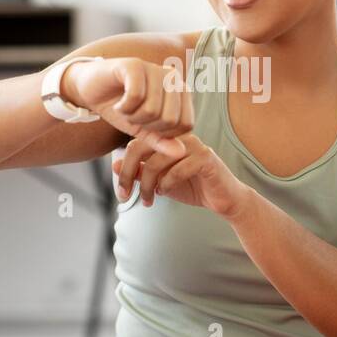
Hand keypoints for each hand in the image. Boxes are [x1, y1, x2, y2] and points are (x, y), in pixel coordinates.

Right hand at [65, 57, 192, 154]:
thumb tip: (180, 153)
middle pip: (170, 119)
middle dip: (146, 126)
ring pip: (152, 109)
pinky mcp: (135, 65)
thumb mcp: (142, 130)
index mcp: (181, 92)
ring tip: (125, 110)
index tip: (147, 126)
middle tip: (133, 117)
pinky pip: (136, 96)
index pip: (186, 124)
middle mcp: (172, 78)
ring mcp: (154, 68)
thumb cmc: (122, 109)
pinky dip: (123, 108)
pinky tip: (118, 104)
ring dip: (133, 117)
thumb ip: (161, 141)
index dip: (164, 134)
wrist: (92, 91)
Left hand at [111, 131, 252, 218]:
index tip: (120, 191)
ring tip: (150, 199)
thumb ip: (139, 172)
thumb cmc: (192, 187)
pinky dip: (167, 184)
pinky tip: (165, 192)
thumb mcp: (159, 182)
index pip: (135, 143)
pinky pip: (178, 169)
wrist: (223, 200)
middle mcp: (178, 137)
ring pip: (157, 161)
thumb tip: (114, 165)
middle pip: (142, 147)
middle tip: (126, 196)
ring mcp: (194, 145)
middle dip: (129, 174)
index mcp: (167, 139)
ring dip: (148, 184)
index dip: (123, 167)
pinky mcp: (206, 158)